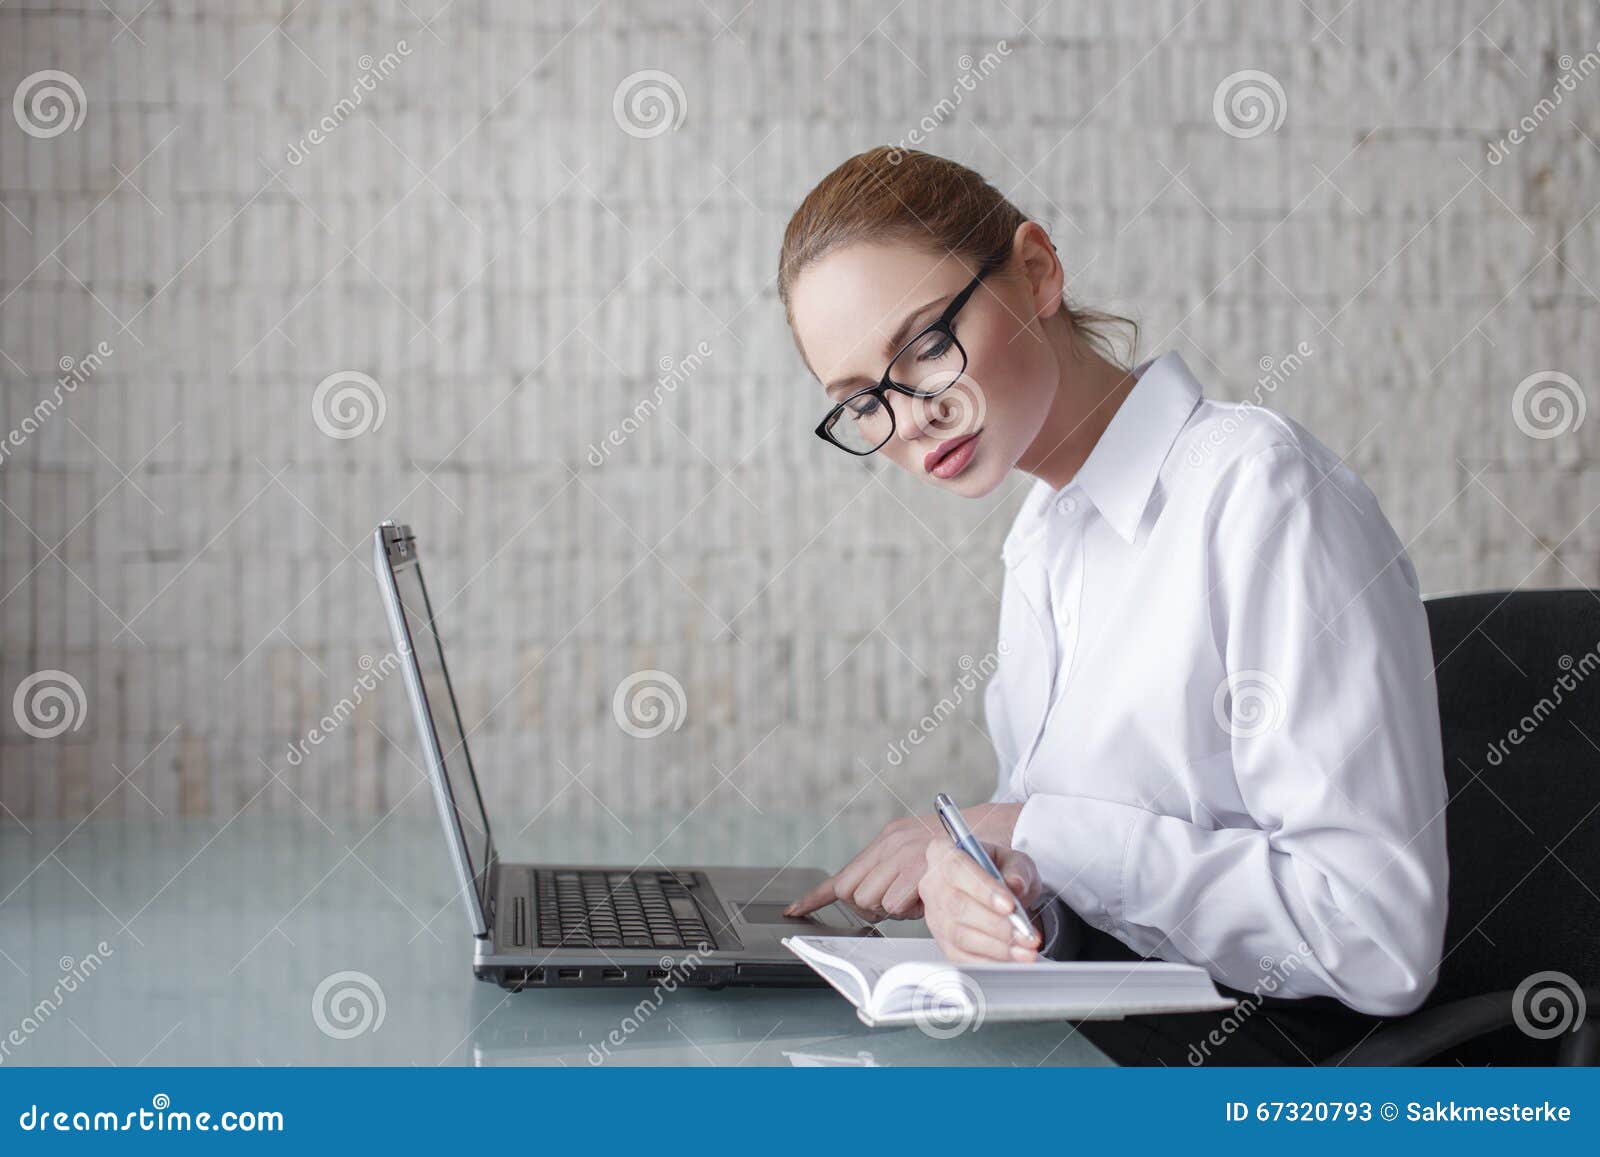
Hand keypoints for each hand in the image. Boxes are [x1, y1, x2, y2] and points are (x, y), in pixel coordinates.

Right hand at [784, 803, 1023, 923]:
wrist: (986, 828)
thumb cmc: (996, 853)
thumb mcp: (1017, 864)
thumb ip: (1018, 877)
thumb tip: (1013, 890)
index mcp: (932, 847)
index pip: (901, 891)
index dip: (908, 909)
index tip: (920, 912)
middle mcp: (904, 844)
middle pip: (873, 895)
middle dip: (889, 908)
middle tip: (914, 906)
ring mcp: (886, 847)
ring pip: (856, 890)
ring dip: (873, 901)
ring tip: (902, 899)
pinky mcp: (875, 853)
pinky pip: (838, 879)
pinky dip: (817, 897)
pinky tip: (795, 912)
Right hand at [919, 840, 1042, 963]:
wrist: (998, 893)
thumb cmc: (1001, 871)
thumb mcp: (1015, 860)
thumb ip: (1017, 870)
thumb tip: (1015, 884)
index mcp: (943, 853)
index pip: (957, 868)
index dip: (982, 889)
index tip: (1009, 905)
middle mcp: (933, 884)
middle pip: (957, 906)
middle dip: (995, 924)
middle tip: (1024, 933)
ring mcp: (934, 916)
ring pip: (959, 935)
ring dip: (995, 947)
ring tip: (1023, 949)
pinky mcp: (942, 942)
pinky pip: (961, 957)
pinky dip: (989, 961)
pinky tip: (1010, 959)